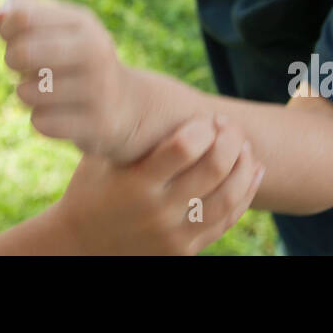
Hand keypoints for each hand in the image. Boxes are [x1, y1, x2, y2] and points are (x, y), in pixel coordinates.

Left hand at [0, 0, 143, 161]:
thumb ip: (23, 11)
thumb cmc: (75, 61)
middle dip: (12, 61)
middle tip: (23, 67)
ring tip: (45, 92)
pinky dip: (42, 121)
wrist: (125, 105)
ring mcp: (100, 88)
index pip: (22, 16)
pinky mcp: (99, 124)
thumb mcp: (58, 29)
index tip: (14, 38)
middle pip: (23, 52)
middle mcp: (96, 50)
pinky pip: (42, 123)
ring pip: (28, 92)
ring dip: (27, 94)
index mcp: (83, 22)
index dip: (7, 29)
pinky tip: (60, 116)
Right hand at [51, 115, 265, 254]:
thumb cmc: (90, 188)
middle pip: (214, 170)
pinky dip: (245, 194)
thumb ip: (127, 131)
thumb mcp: (100, 157)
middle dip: (231, 141)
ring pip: (228, 198)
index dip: (204, 127)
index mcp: (135, 183)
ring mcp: (173, 235)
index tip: (205, 119)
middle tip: (229, 127)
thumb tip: (134, 82)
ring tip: (246, 147)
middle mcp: (157, 211)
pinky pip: (226, 221)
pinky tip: (252, 172)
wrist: (80, 244)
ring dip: (244, 167)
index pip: (185, 148)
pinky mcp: (184, 250)